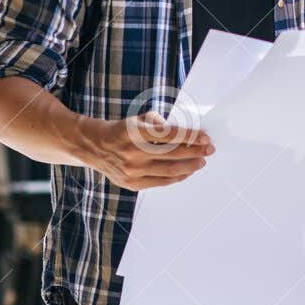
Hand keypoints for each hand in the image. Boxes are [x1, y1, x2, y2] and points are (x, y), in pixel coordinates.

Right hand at [82, 113, 212, 189]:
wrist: (94, 147)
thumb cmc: (121, 131)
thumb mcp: (137, 119)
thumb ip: (158, 122)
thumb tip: (181, 133)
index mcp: (135, 132)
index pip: (170, 135)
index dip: (190, 136)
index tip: (205, 137)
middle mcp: (133, 152)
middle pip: (173, 154)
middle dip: (195, 151)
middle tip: (209, 149)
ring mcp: (133, 170)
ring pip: (169, 170)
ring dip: (190, 166)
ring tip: (201, 161)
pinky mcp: (132, 184)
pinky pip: (161, 182)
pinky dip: (177, 177)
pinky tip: (187, 172)